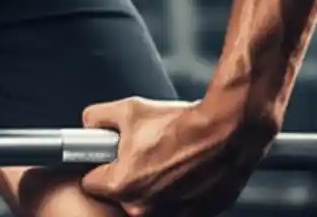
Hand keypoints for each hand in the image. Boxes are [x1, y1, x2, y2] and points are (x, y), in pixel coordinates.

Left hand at [79, 97, 274, 216]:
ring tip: (167, 163)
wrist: (227, 133)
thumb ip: (98, 118)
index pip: (91, 184)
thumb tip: (89, 123)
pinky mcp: (196, 216)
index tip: (106, 159)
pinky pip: (177, 207)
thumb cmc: (182, 125)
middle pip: (122, 196)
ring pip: (150, 203)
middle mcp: (145, 208)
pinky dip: (179, 194)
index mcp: (122, 186)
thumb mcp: (129, 110)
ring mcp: (172, 215)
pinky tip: (185, 173)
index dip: (99, 167)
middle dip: (129, 178)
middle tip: (142, 157)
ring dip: (155, 188)